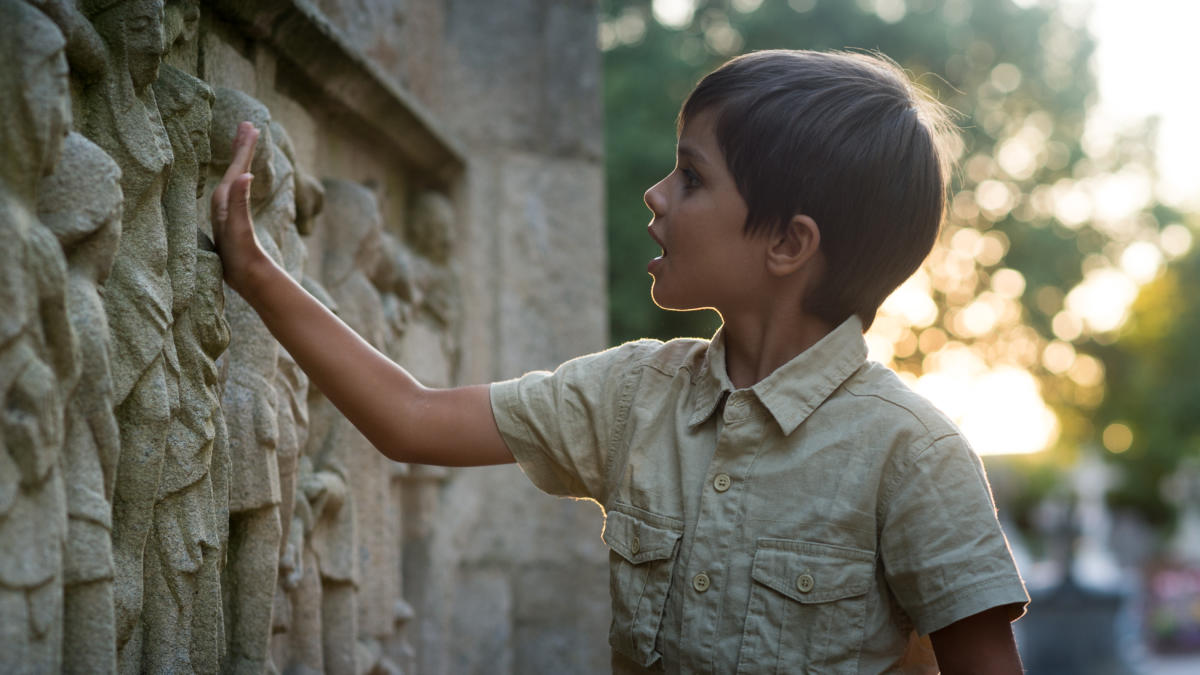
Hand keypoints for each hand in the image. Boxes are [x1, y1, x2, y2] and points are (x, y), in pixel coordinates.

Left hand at [210, 121, 265, 293]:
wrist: (243, 275)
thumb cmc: (240, 254)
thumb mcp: (239, 227)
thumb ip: (240, 200)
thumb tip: (244, 174)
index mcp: (225, 199)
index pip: (236, 166)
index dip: (244, 147)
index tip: (251, 127)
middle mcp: (224, 201)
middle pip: (233, 167)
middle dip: (241, 146)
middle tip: (248, 125)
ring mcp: (228, 208)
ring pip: (235, 175)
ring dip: (241, 157)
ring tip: (247, 141)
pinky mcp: (233, 216)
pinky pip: (237, 187)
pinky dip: (241, 175)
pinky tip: (244, 176)